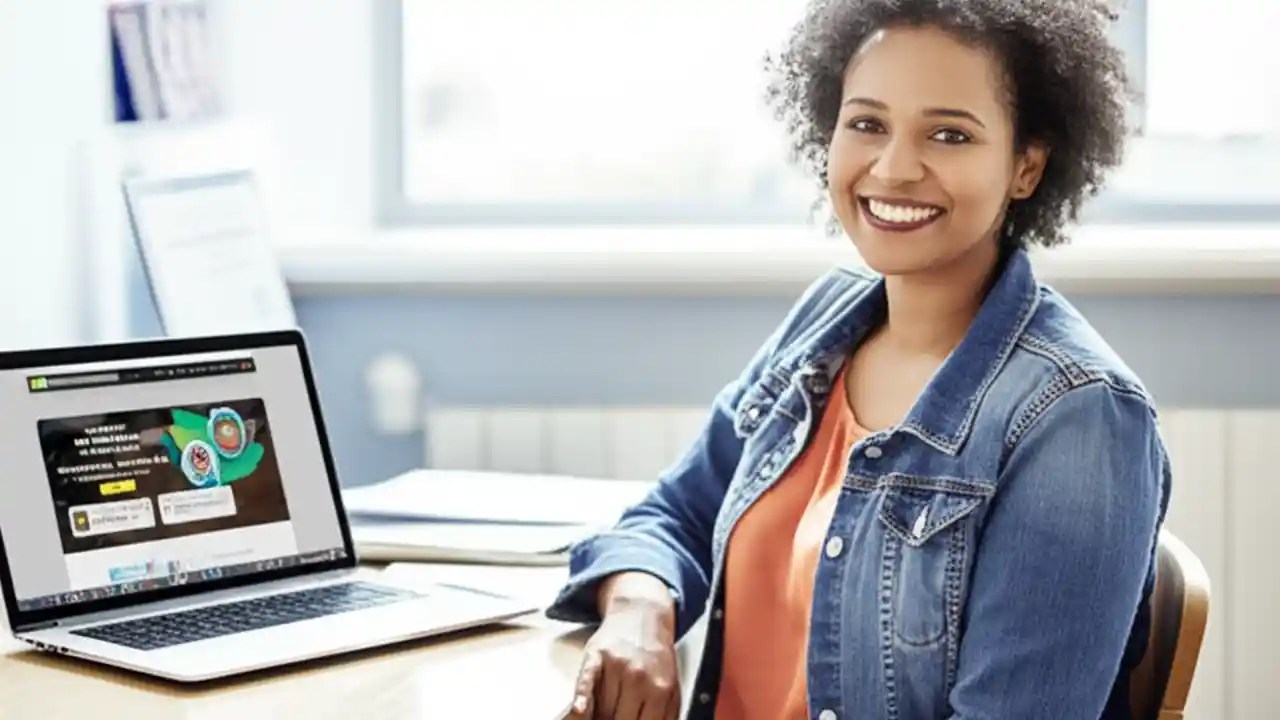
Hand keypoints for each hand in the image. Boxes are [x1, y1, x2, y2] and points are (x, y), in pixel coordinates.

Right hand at [568, 574, 680, 719]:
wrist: (641, 612)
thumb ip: (665, 712)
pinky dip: (583, 697)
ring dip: (601, 714)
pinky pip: (585, 682)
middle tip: (618, 714)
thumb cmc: (653, 653)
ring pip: (602, 709)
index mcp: (662, 688)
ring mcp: (616, 666)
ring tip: (608, 706)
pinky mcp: (595, 656)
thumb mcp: (670, 683)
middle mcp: (639, 677)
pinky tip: (580, 709)